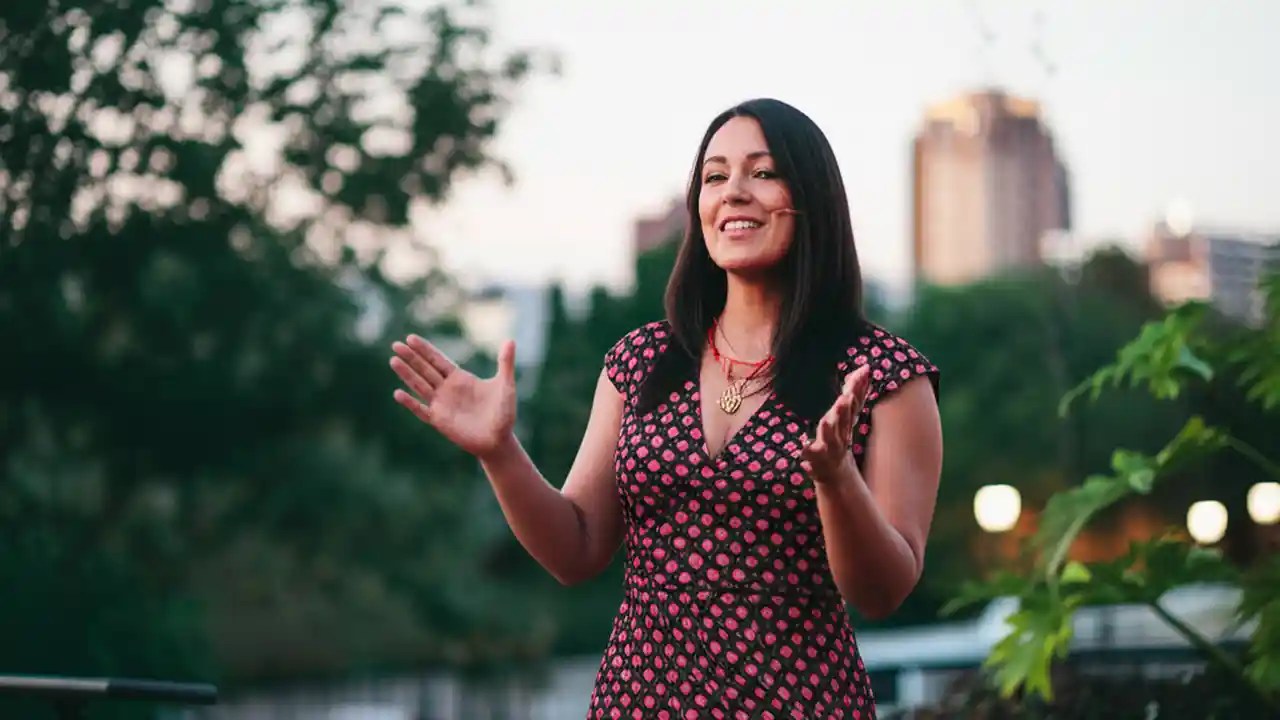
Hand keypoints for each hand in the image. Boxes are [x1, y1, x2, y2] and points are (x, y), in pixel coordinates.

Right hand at [389, 335, 517, 458]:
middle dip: (411, 357)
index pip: (438, 360)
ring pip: (420, 386)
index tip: (411, 338)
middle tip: (395, 345)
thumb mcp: (505, 385)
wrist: (499, 440)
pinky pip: (421, 410)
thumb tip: (511, 340)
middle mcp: (447, 389)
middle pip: (425, 369)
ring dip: (407, 374)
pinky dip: (410, 403)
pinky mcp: (439, 420)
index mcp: (460, 378)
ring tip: (393, 361)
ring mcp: (442, 404)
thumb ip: (505, 363)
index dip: (425, 349)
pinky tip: (398, 393)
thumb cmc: (503, 413)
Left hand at [800, 365, 870, 482]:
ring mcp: (829, 446)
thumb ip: (855, 391)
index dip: (860, 387)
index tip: (865, 370)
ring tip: (827, 421)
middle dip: (844, 409)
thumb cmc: (840, 436)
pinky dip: (806, 449)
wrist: (835, 471)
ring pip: (830, 437)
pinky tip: (802, 444)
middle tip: (845, 397)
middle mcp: (841, 432)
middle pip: (844, 419)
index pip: (855, 401)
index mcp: (847, 420)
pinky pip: (810, 453)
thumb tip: (865, 368)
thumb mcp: (848, 413)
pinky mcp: (816, 457)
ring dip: (829, 430)